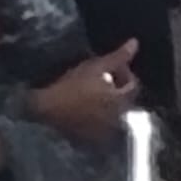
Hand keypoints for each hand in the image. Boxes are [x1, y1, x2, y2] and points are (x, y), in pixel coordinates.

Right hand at [26, 39, 140, 145]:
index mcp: (121, 101)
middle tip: (101, 75)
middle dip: (117, 86)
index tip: (110, 65)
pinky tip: (85, 105)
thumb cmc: (71, 88)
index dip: (125, 71)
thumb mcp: (95, 67)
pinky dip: (98, 112)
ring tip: (92, 89)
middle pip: (125, 99)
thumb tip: (135, 42)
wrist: (45, 111)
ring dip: (108, 99)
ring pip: (114, 110)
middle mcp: (118, 118)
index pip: (134, 85)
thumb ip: (118, 57)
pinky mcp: (92, 137)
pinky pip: (102, 123)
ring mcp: (105, 130)